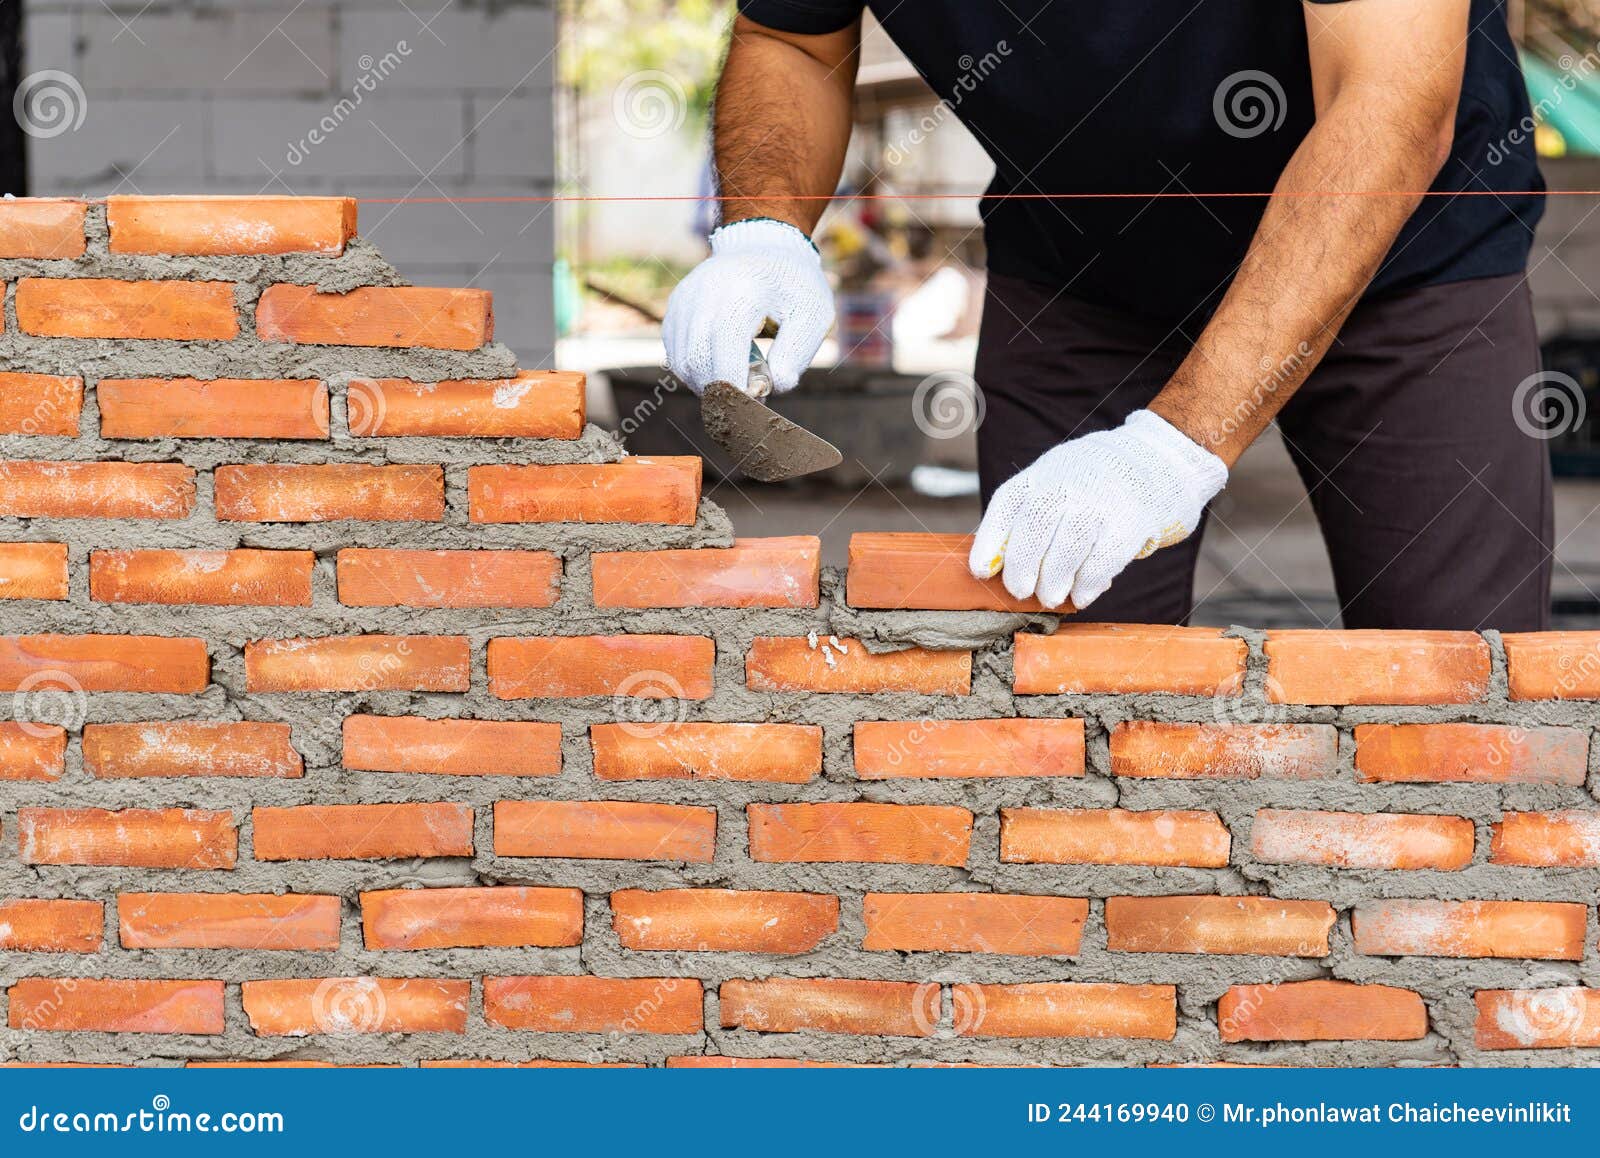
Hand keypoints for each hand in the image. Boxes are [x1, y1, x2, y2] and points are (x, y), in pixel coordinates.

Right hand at [664, 218, 832, 394]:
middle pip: (698, 361)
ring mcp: (684, 301)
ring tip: (740, 380)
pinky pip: (677, 356)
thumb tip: (772, 387)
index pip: (724, 348)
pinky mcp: (674, 310)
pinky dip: (698, 372)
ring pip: (683, 363)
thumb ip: (797, 352)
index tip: (754, 409)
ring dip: (709, 385)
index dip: (734, 387)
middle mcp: (703, 293)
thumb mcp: (813, 314)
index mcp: (741, 290)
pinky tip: (724, 367)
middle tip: (750, 402)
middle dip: (722, 392)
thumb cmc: (793, 285)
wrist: (764, 248)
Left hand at [968, 409, 1227, 609]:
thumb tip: (996, 563)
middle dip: (1022, 569)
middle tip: (1022, 591)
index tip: (982, 572)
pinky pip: (1099, 563)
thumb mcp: (1054, 480)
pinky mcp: (1128, 524)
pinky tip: (1082, 594)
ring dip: (1053, 583)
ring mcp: (1098, 503)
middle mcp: (1066, 485)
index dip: (990, 542)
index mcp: (1041, 474)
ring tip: (1051, 596)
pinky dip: (1086, 585)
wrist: (1156, 461)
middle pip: (1032, 532)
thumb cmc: (1093, 482)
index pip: (1006, 506)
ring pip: (1065, 552)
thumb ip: (1027, 516)